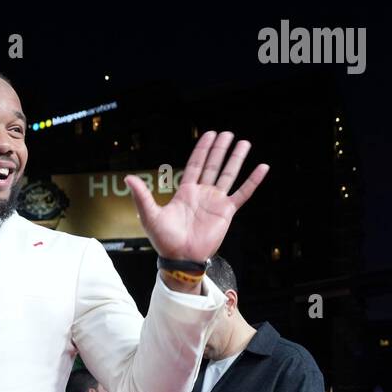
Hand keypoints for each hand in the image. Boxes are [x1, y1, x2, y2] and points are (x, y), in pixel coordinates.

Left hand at [125, 131, 268, 270]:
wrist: (180, 258)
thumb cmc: (164, 240)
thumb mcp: (150, 216)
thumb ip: (142, 196)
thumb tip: (128, 178)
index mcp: (186, 192)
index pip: (196, 164)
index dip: (203, 149)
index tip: (210, 134)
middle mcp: (202, 193)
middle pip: (214, 165)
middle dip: (220, 149)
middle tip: (227, 133)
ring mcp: (216, 202)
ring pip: (229, 175)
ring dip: (236, 159)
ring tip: (244, 143)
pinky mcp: (227, 212)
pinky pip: (243, 193)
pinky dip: (253, 181)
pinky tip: (262, 167)